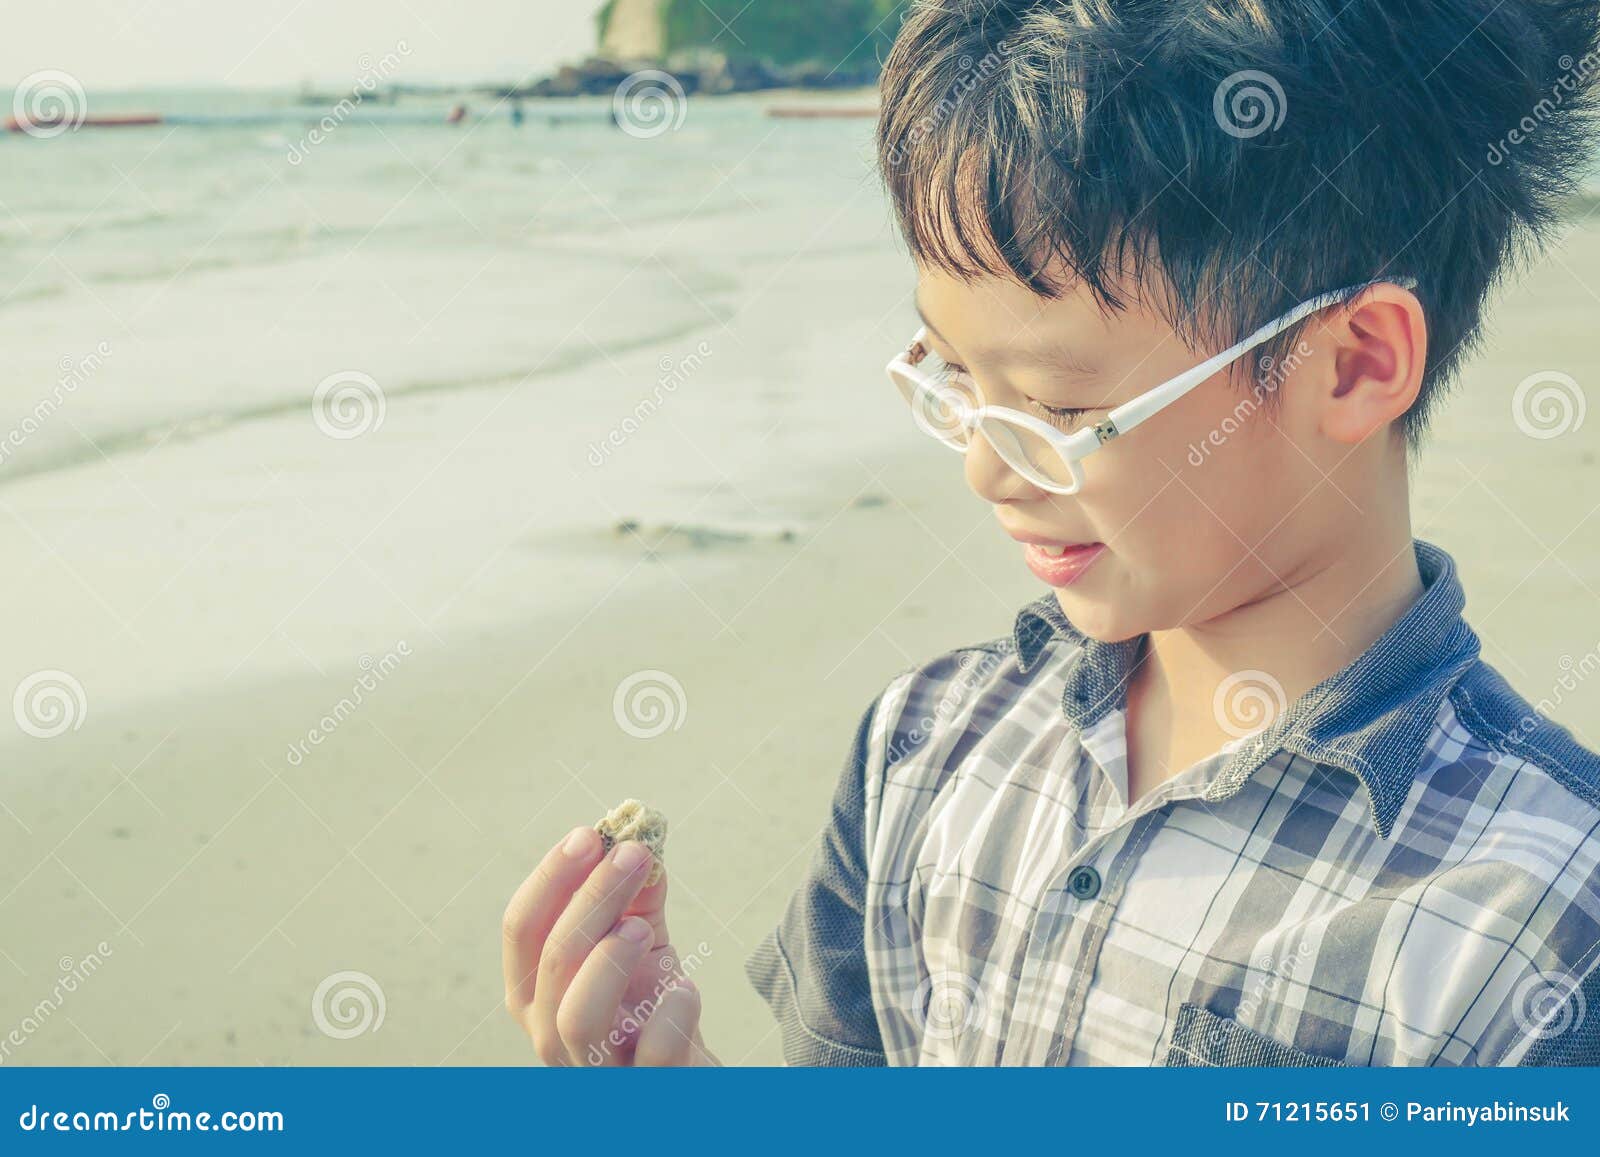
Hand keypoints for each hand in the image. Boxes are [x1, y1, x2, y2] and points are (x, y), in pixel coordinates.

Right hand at [503, 826, 716, 1065]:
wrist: (686, 1070)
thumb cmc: (650, 1000)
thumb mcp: (641, 937)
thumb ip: (635, 893)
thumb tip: (640, 836)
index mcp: (533, 990)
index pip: (521, 928)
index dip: (552, 877)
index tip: (589, 835)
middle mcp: (548, 1033)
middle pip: (552, 959)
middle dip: (593, 897)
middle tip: (633, 855)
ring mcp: (594, 1069)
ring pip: (578, 1016)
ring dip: (610, 958)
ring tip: (644, 928)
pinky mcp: (644, 1089)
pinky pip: (652, 1054)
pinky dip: (671, 1013)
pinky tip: (686, 988)